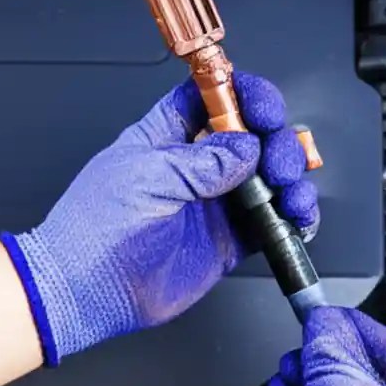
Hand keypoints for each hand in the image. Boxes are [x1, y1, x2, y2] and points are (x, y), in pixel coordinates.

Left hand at [1, 73, 317, 364]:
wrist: (87, 290)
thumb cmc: (95, 228)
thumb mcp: (149, 176)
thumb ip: (204, 161)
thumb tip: (247, 148)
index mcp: (167, 135)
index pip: (212, 95)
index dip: (244, 94)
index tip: (264, 109)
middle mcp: (195, 166)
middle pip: (252, 135)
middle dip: (277, 141)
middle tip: (279, 162)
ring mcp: (214, 204)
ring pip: (269, 178)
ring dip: (292, 180)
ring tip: (291, 196)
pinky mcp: (228, 242)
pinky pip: (271, 223)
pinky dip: (293, 219)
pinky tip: (298, 220)